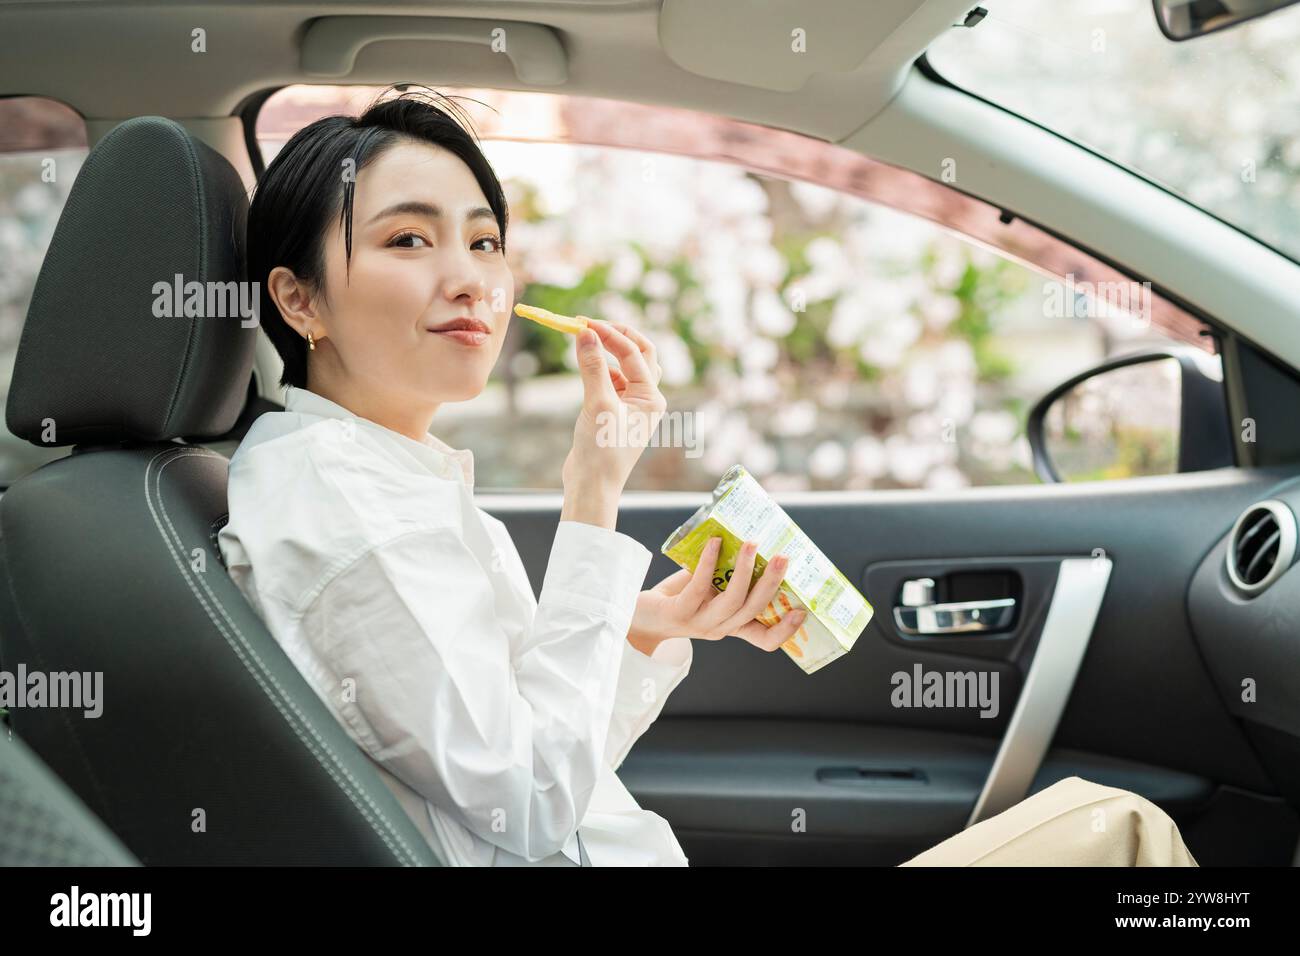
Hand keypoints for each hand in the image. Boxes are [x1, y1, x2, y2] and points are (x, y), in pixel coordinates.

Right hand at [562, 318, 666, 494]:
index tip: (584, 322)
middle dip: (617, 336)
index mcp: (652, 397)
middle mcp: (646, 399)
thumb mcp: (598, 404)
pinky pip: (611, 381)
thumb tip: (585, 334)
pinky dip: (599, 369)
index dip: (610, 334)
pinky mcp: (615, 412)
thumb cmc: (601, 450)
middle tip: (591, 323)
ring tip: (583, 341)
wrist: (591, 485)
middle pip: (639, 354)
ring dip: (607, 353)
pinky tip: (584, 366)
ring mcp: (632, 406)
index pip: (634, 353)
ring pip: (624, 367)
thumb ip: (592, 367)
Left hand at [628, 536, 807, 652]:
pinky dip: (710, 561)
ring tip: (753, 544)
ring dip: (746, 571)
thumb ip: (729, 574)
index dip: (785, 631)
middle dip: (772, 584)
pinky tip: (716, 542)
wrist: (637, 616)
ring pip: (732, 602)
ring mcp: (699, 623)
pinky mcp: (678, 612)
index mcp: (731, 626)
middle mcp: (719, 629)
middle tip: (785, 558)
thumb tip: (753, 540)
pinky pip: (700, 586)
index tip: (803, 610)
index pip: (764, 641)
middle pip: (754, 612)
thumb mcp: (709, 589)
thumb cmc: (678, 597)